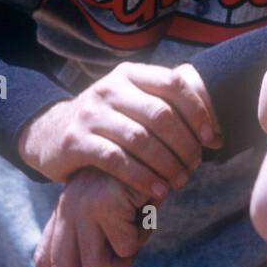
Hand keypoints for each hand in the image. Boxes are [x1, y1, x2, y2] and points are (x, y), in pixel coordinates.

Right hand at [18, 60, 221, 196]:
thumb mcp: (130, 103)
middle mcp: (110, 88)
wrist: (51, 133)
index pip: (173, 83)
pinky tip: (158, 192)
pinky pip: (117, 160)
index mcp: (130, 74)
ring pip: (140, 139)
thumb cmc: (106, 122)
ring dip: (166, 164)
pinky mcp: (76, 139)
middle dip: (184, 144)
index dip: (198, 110)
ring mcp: (91, 112)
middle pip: (160, 114)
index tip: (212, 138)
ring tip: (181, 182)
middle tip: (195, 167)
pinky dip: (142, 178)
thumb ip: (165, 108)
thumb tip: (216, 132)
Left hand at [33, 167, 156, 266]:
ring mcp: (81, 205)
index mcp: (67, 210)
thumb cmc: (140, 180)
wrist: (156, 144)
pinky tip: (144, 213)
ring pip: (95, 266)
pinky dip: (140, 238)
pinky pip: (123, 248)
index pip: (46, 258)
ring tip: (136, 229)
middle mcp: (67, 207)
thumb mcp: (114, 209)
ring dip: (124, 258)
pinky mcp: (102, 205)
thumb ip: (97, 236)